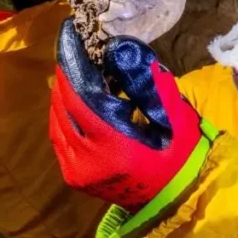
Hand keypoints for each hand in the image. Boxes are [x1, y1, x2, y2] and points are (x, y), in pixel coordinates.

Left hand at [49, 18, 203, 211]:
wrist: (177, 196)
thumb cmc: (181, 153)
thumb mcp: (173, 114)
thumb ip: (149, 83)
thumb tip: (122, 51)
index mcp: (114, 147)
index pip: (80, 99)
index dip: (72, 68)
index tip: (70, 42)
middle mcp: (88, 162)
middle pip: (63, 109)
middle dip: (66, 78)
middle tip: (72, 53)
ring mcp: (78, 173)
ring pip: (57, 123)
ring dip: (62, 96)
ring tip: (73, 72)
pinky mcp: (75, 177)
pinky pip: (60, 139)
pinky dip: (63, 115)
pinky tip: (73, 100)